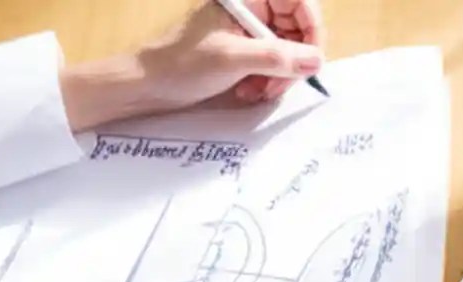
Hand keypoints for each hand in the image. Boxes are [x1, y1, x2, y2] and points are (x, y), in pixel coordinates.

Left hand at [60, 0, 325, 131]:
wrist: (146, 85)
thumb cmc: (182, 65)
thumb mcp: (233, 59)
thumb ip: (277, 57)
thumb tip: (316, 61)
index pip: (298, 2)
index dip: (311, 28)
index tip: (311, 59)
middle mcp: (249, 8)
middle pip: (296, 27)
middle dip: (294, 59)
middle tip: (280, 84)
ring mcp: (246, 29)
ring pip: (286, 48)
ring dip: (280, 74)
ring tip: (260, 92)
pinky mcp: (241, 49)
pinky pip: (271, 61)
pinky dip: (268, 79)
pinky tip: (251, 91)